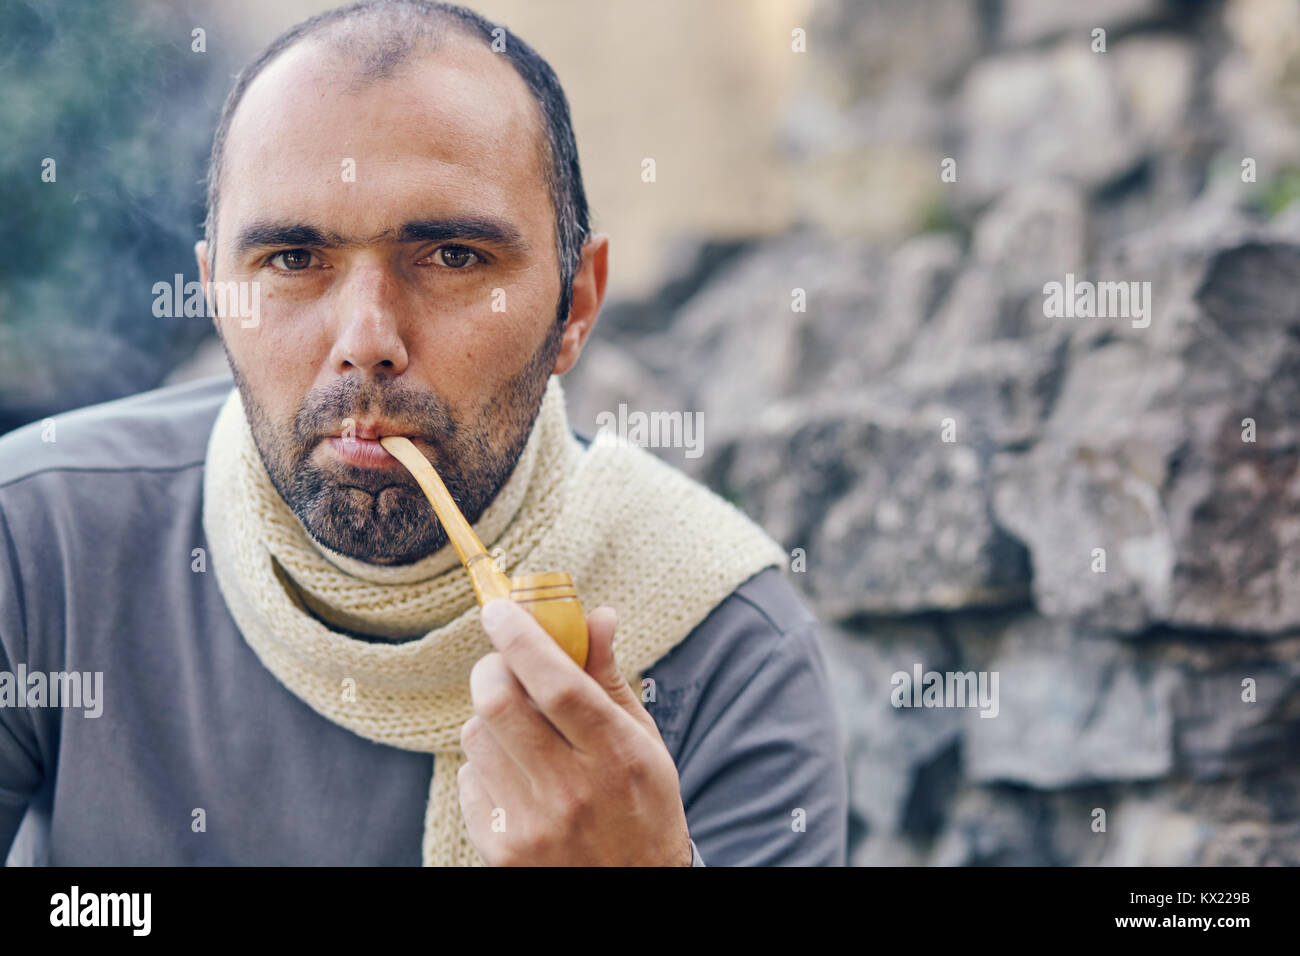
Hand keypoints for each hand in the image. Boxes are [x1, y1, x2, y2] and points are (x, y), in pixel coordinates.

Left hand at [458, 597, 692, 865]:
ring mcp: (532, 824)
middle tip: (503, 665)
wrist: (635, 893)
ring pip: (476, 737)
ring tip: (521, 732)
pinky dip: (485, 764)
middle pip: (499, 703)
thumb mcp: (643, 743)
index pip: (558, 682)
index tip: (499, 609)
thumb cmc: (643, 807)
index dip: (522, 638)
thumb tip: (597, 616)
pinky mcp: (502, 850)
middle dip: (491, 668)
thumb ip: (610, 678)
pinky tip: (517, 777)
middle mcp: (572, 790)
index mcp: (616, 754)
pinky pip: (470, 779)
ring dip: (489, 719)